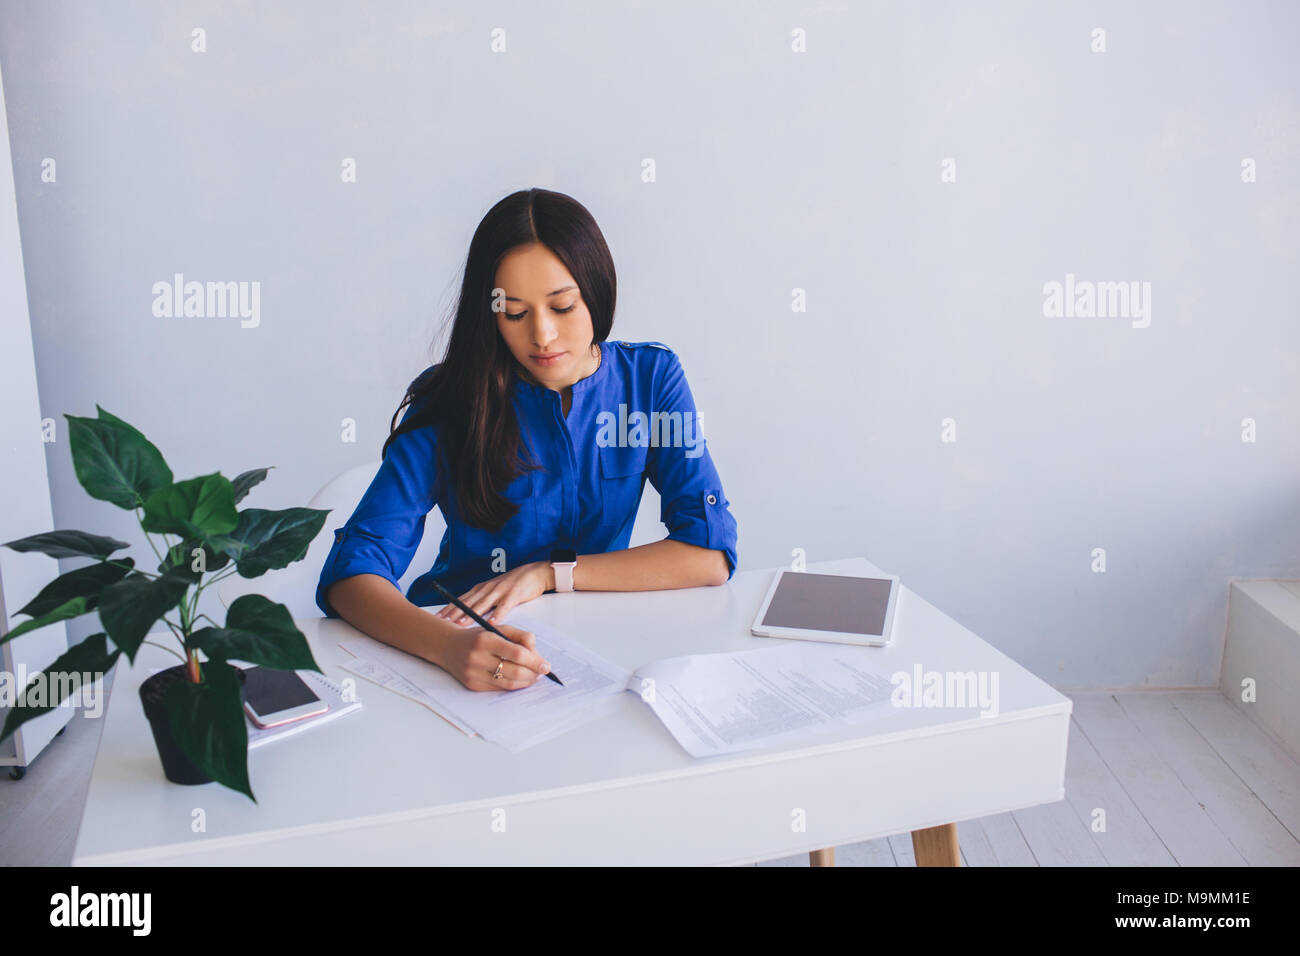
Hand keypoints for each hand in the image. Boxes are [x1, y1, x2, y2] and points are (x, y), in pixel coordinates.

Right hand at [432, 622, 551, 691]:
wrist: (448, 646)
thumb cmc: (478, 636)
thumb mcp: (498, 629)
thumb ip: (520, 637)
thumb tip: (537, 655)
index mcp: (486, 639)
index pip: (517, 653)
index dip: (535, 661)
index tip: (546, 665)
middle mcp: (478, 657)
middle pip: (515, 671)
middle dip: (532, 674)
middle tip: (541, 672)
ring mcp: (474, 674)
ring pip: (508, 684)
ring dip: (525, 682)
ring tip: (533, 677)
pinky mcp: (472, 685)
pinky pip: (498, 689)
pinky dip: (512, 685)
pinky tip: (519, 680)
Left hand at [433, 561, 553, 626]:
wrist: (535, 573)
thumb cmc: (514, 585)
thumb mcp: (494, 592)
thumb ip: (482, 601)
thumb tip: (466, 616)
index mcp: (482, 589)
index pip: (461, 600)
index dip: (449, 609)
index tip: (437, 618)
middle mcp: (488, 589)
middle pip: (468, 603)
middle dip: (454, 613)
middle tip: (442, 623)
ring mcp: (500, 591)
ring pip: (483, 604)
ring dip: (471, 614)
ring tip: (461, 625)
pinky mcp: (514, 594)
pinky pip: (505, 606)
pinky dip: (498, 615)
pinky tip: (491, 623)